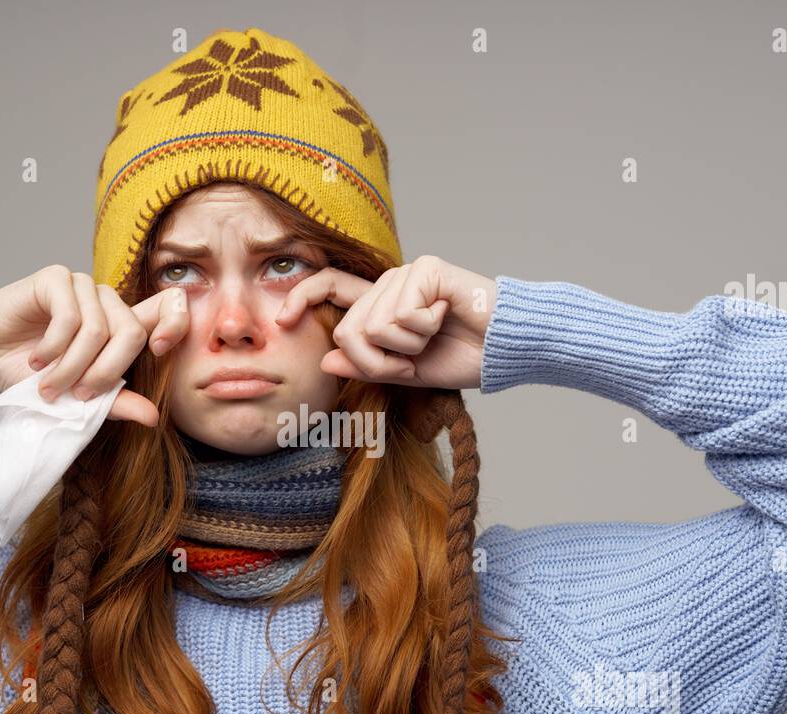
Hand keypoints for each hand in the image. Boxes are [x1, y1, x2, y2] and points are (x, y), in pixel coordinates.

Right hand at [0, 264, 189, 425]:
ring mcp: (82, 287)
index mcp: (120, 327)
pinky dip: (53, 348)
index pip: (166, 310)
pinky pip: (70, 317)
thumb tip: (152, 417)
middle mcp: (106, 303)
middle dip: (104, 373)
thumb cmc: (31, 378)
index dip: (175, 323)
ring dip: (71, 367)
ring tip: (48, 385)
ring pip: (98, 330)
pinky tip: (37, 359)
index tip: (161, 350)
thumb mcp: (78, 398)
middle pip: (131, 333)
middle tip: (76, 394)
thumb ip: (114, 401)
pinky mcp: (56, 278)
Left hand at [273, 254, 497, 389]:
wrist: (505, 348)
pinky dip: (423, 330)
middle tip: (412, 362)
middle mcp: (388, 285)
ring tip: (434, 335)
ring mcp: (406, 274)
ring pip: (373, 326)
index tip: (282, 320)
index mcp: (381, 305)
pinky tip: (446, 317)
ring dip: (405, 347)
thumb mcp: (407, 372)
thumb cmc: (463, 357)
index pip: (331, 288)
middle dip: (378, 362)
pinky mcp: (425, 269)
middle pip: (349, 330)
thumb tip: (327, 358)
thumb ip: (369, 365)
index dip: (302, 297)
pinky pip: (400, 315)